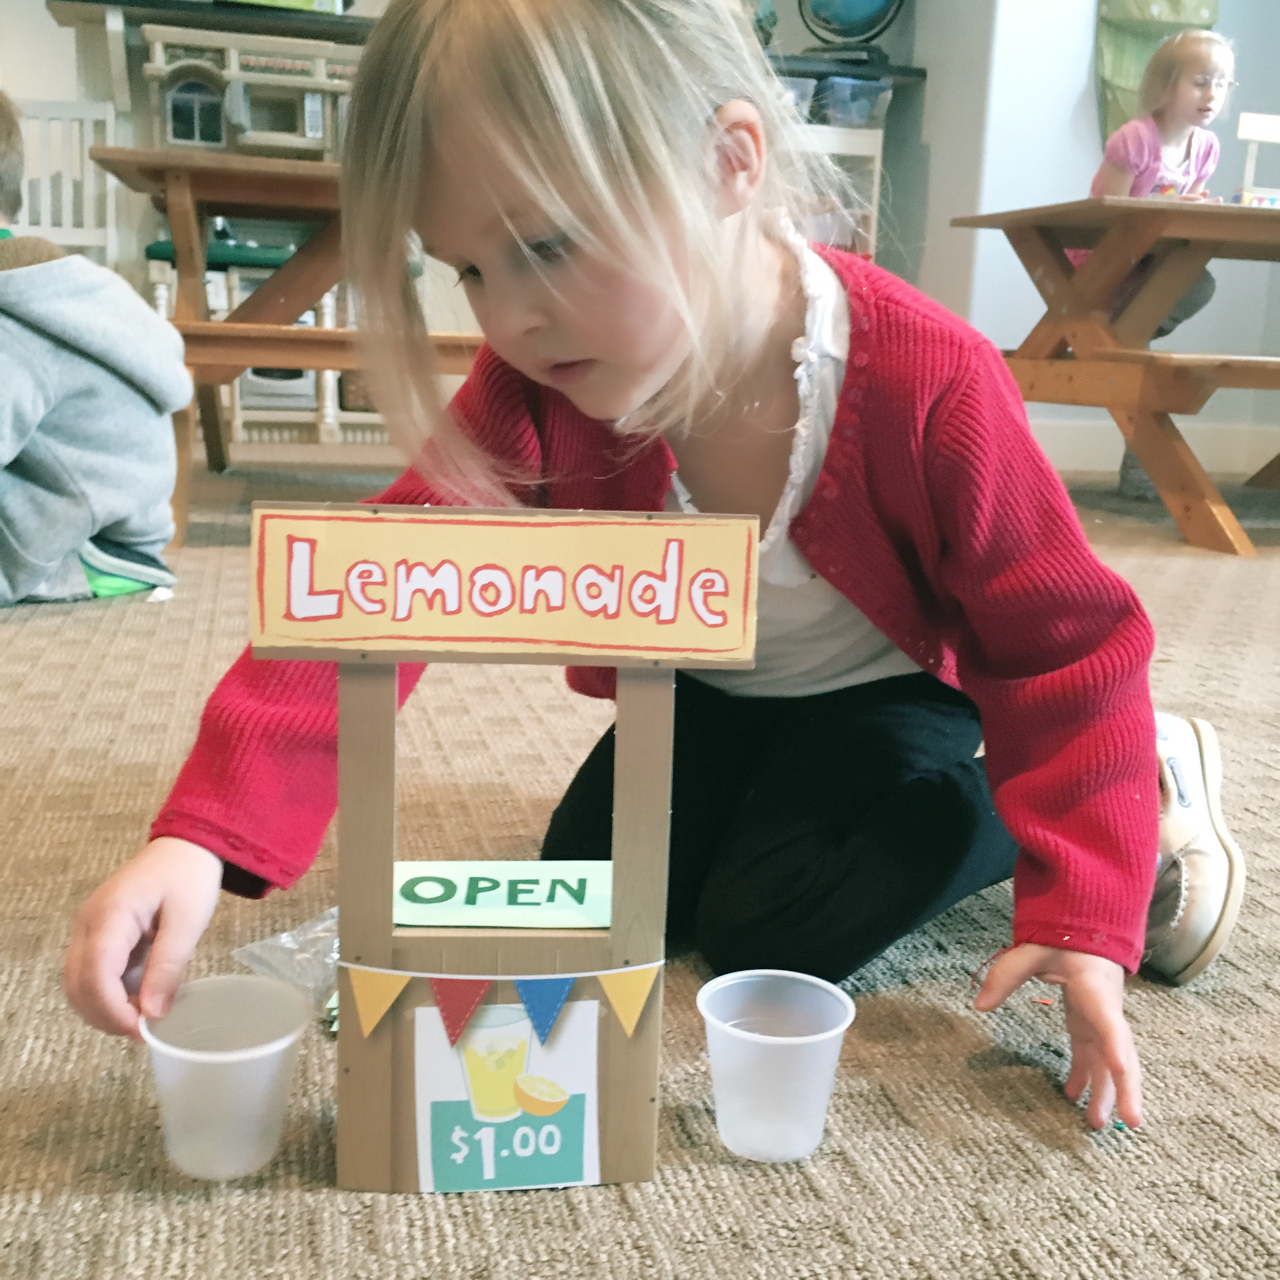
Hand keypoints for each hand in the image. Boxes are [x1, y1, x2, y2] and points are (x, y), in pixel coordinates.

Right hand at [64, 837, 222, 1038]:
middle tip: (143, 1031)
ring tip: (143, 1018)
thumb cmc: (190, 877)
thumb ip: (168, 967)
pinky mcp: (99, 935)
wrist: (187, 844)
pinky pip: (93, 973)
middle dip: (105, 1015)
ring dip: (104, 1007)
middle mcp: (88, 925)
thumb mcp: (188, 922)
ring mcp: (90, 930)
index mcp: (109, 916)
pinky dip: (109, 993)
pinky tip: (139, 998)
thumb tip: (151, 1013)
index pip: (94, 974)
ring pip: (79, 983)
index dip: (112, 1009)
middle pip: (78, 984)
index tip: (141, 1030)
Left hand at [973, 943, 1142, 1129]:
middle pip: (1121, 1052)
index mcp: (1095, 988)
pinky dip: (1085, 1076)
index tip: (1120, 1069)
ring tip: (1094, 1124)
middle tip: (1129, 1122)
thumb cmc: (1063, 936)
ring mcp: (1101, 1018)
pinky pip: (1091, 1054)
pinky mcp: (1090, 1023)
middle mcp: (1106, 1008)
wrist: (1085, 926)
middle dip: (1125, 1087)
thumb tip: (979, 1006)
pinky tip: (1071, 1096)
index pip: (1108, 1020)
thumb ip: (1006, 974)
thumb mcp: (1031, 949)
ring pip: (1109, 1060)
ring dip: (1105, 1091)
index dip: (1116, 1046)